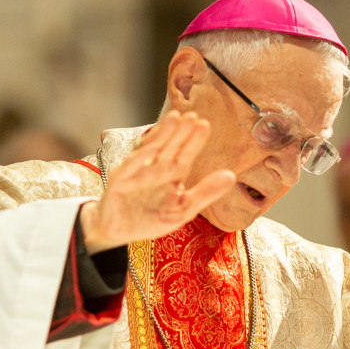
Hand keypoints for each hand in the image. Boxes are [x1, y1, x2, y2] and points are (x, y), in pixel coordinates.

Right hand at [79, 111, 236, 252]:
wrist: (118, 232)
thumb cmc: (150, 218)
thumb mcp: (183, 209)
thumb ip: (206, 192)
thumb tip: (231, 176)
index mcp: (171, 174)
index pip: (185, 154)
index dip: (194, 140)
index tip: (204, 124)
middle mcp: (155, 168)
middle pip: (169, 147)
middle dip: (179, 132)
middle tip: (191, 116)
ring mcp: (136, 171)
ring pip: (150, 149)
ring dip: (161, 135)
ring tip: (173, 120)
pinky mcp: (119, 180)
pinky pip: (130, 167)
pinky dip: (140, 159)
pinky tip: (151, 150)